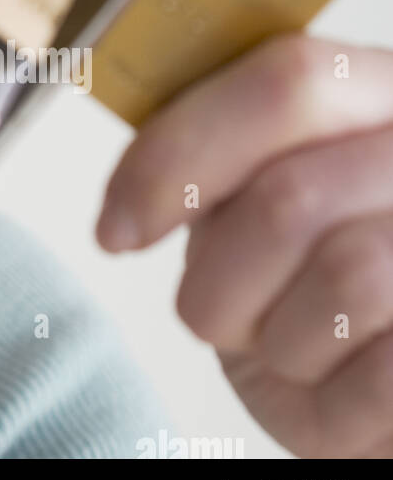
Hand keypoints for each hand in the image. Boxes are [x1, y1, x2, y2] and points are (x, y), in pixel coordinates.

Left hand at [97, 33, 392, 456]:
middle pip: (293, 195)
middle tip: (213, 313)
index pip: (288, 81)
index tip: (114, 227)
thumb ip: (221, 157)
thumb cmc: (305, 290)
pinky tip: (338, 386)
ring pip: (344, 276)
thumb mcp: (254, 198)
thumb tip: (136, 183)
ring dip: (278, 338)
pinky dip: (332, 397)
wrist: (375, 394)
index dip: (181, 151)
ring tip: (291, 346)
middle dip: (221, 277)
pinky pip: (382, 371)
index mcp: (381, 92)